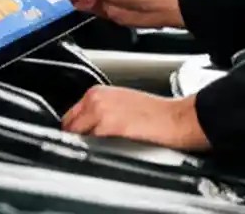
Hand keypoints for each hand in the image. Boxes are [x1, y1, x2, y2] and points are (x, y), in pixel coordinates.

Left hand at [62, 86, 210, 150]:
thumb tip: (88, 126)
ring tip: (97, 150)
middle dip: (74, 137)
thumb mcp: (122, 102)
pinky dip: (93, 149)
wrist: (175, 118)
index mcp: (97, 92)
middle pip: (69, 125)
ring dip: (83, 144)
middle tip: (85, 147)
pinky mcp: (109, 127)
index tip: (77, 138)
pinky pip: (89, 142)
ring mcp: (101, 112)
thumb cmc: (156, 112)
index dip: (72, 129)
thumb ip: (100, 110)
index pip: (69, 114)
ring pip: (77, 135)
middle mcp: (96, 99)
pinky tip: (104, 151)